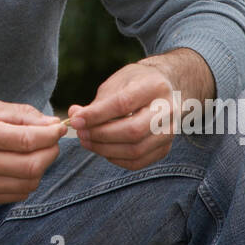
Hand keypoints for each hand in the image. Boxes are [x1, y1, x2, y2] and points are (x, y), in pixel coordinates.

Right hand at [0, 101, 66, 204]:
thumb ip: (21, 115)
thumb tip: (51, 124)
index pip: (28, 140)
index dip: (50, 135)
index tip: (58, 128)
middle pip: (32, 166)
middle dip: (51, 152)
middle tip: (50, 142)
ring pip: (28, 183)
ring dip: (41, 168)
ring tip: (35, 153)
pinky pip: (16, 194)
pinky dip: (27, 181)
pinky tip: (20, 167)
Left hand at [67, 60, 181, 170]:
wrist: (165, 88)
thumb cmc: (135, 83)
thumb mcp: (117, 83)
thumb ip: (97, 102)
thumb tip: (74, 116)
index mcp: (155, 86)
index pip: (123, 104)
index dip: (96, 115)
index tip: (76, 120)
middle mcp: (168, 110)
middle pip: (132, 131)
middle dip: (101, 135)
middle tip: (80, 133)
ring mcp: (169, 132)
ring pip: (135, 150)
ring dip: (105, 149)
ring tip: (87, 141)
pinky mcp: (164, 148)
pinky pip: (138, 162)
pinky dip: (116, 159)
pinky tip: (102, 149)